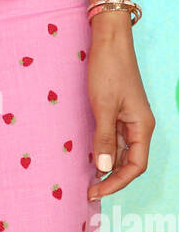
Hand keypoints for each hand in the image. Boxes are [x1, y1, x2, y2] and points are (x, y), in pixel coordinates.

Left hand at [86, 19, 153, 202]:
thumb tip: (104, 170)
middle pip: (130, 161)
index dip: (118, 182)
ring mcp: (129, 117)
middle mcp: (139, 125)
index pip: (135, 166)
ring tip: (89, 179)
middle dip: (112, 178)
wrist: (109, 39)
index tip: (97, 191)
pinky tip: (92, 156)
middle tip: (91, 191)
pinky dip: (105, 148)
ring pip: (122, 150)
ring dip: (108, 165)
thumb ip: (104, 138)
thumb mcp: (103, 106)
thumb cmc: (108, 69)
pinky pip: (114, 136)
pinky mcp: (119, 109)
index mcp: (142, 127)